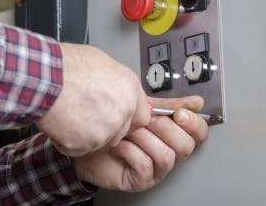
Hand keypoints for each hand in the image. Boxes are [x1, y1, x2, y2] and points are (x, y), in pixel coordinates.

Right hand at [36, 43, 150, 155]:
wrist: (42, 78)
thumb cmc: (63, 66)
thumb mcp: (97, 60)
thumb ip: (113, 79)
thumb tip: (114, 85)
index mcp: (129, 88)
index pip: (142, 114)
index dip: (125, 114)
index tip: (114, 113)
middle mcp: (123, 110)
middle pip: (121, 130)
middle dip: (105, 125)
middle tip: (85, 111)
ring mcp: (106, 130)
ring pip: (100, 140)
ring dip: (86, 133)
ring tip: (69, 113)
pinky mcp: (86, 144)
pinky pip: (78, 147)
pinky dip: (68, 139)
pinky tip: (60, 121)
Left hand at [72, 95, 209, 190]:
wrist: (84, 138)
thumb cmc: (110, 124)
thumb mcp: (138, 107)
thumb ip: (166, 105)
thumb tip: (196, 102)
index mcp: (170, 134)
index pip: (198, 133)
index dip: (194, 124)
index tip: (180, 114)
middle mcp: (166, 152)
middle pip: (186, 145)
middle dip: (164, 128)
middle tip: (144, 118)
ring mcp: (155, 168)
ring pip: (167, 155)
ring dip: (143, 137)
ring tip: (125, 130)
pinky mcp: (140, 180)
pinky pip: (145, 164)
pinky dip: (129, 150)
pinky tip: (118, 144)